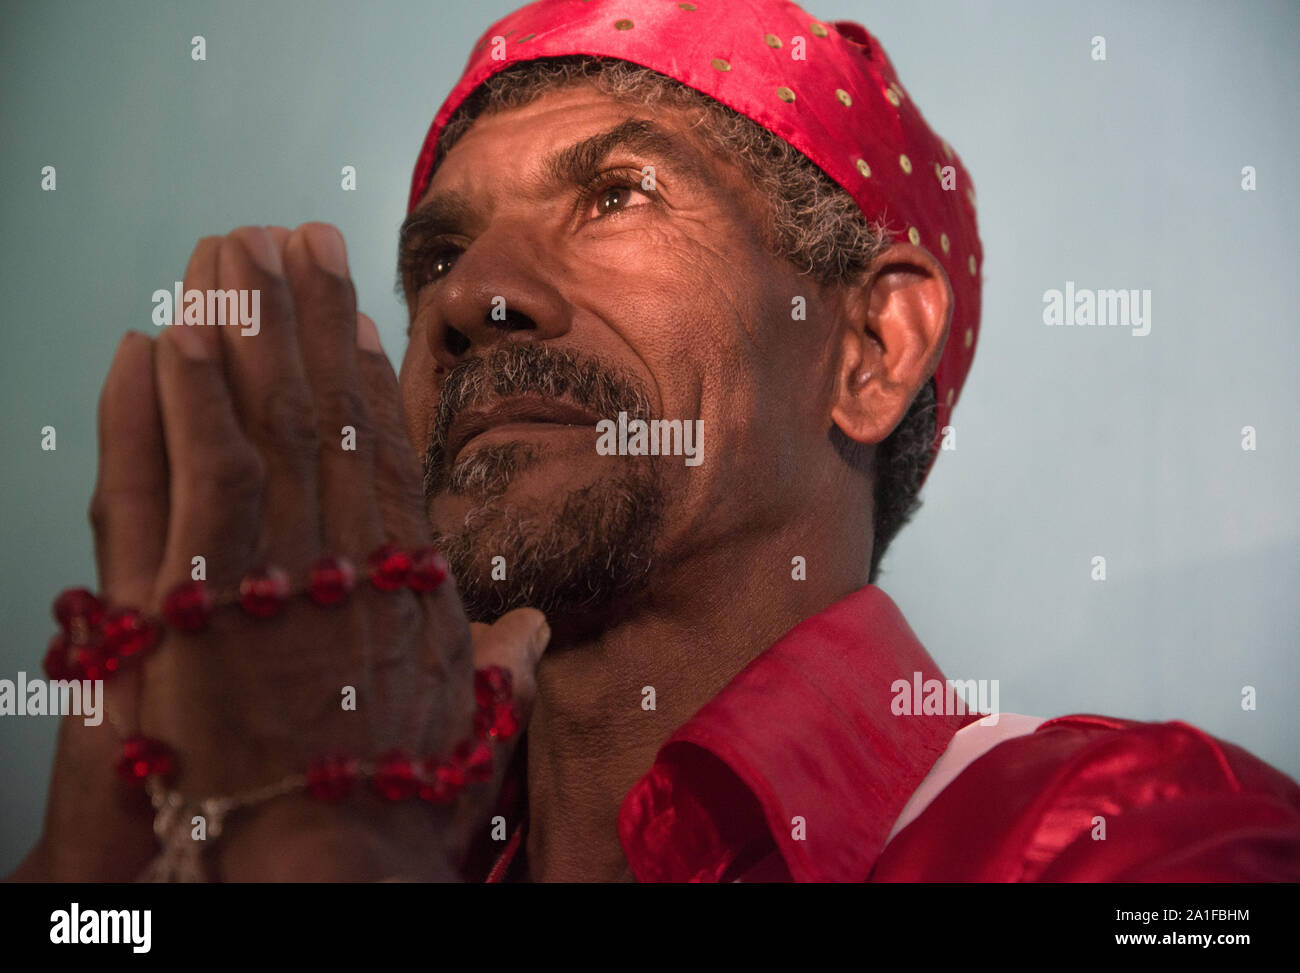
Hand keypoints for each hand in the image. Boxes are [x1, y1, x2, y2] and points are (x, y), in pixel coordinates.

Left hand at [17, 224, 547, 881]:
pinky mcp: (201, 596)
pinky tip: (170, 333)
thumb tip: (538, 631)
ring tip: (227, 251)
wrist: (329, 861)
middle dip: (305, 316)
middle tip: (288, 233)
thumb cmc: (397, 798)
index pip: (384, 451)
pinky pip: (194, 477)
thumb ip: (502, 669)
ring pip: (262, 425)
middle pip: (324, 413)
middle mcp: (348, 556)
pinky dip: (184, 401)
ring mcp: (275, 569)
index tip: (354, 309)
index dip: (364, 372)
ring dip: (245, 331)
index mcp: (408, 581)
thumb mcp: (470, 729)